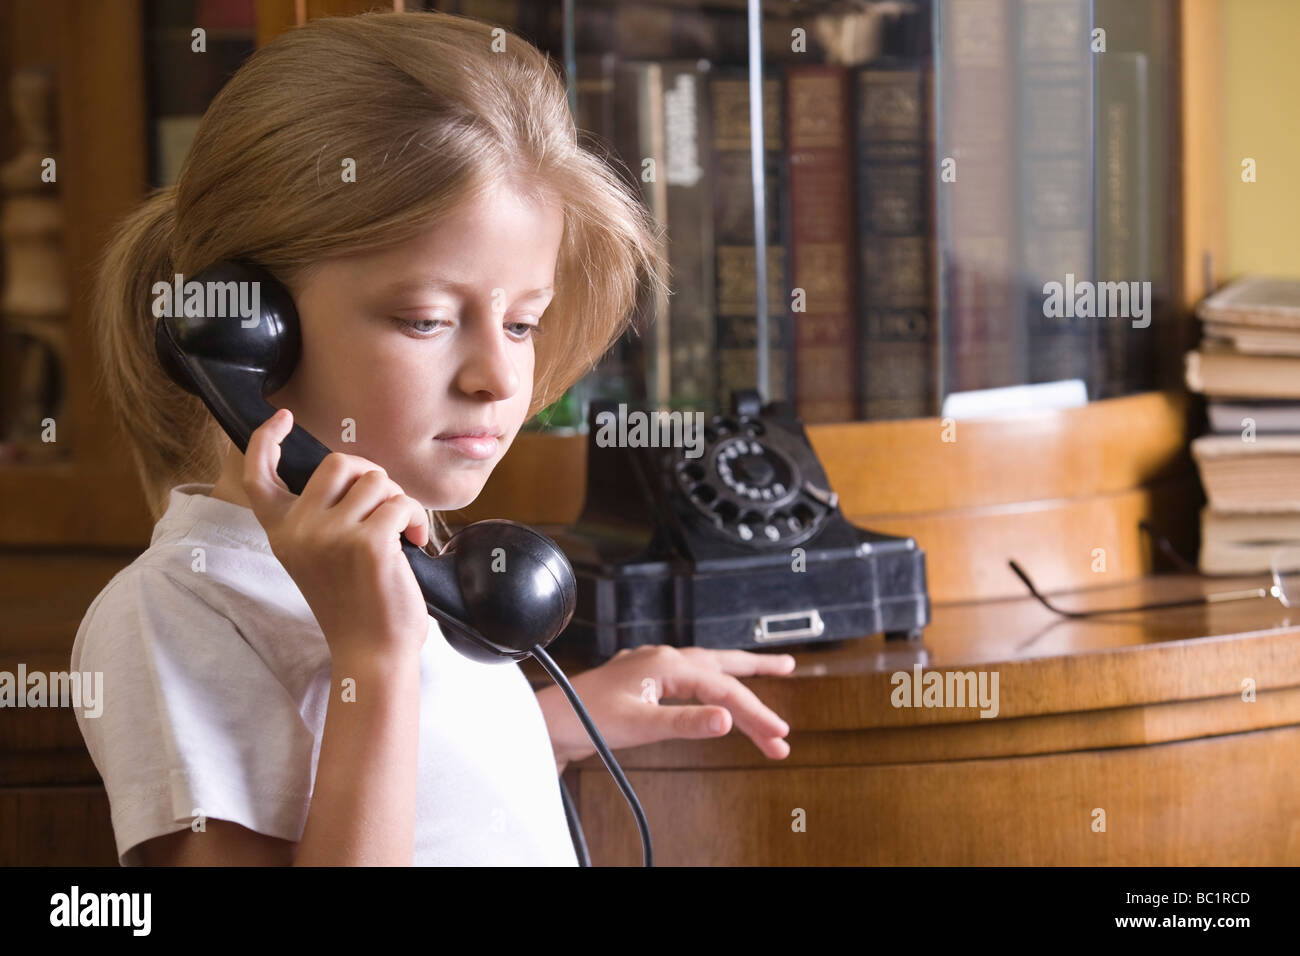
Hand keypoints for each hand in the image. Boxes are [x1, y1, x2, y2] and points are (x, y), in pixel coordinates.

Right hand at [241, 408, 430, 657]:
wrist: (371, 653)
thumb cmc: (357, 605)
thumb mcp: (322, 558)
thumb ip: (324, 518)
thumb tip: (357, 475)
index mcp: (281, 534)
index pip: (259, 476)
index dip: (266, 441)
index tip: (282, 417)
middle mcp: (299, 531)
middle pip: (339, 462)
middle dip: (372, 476)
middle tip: (387, 507)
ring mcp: (331, 535)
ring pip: (376, 480)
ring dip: (399, 501)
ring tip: (404, 532)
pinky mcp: (368, 542)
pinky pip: (401, 503)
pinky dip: (417, 518)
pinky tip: (416, 543)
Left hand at [537, 645, 796, 766]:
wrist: (549, 721)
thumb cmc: (585, 718)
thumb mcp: (640, 726)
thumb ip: (686, 723)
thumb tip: (727, 719)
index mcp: (665, 664)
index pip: (724, 688)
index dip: (755, 712)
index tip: (778, 735)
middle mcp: (662, 659)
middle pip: (721, 662)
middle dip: (758, 667)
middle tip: (790, 669)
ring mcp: (653, 667)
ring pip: (706, 665)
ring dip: (737, 670)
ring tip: (767, 670)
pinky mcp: (645, 680)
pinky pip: (690, 675)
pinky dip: (712, 679)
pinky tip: (714, 687)